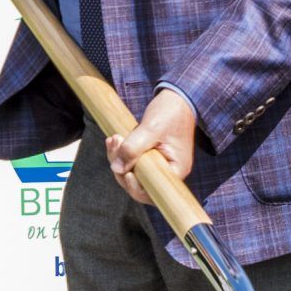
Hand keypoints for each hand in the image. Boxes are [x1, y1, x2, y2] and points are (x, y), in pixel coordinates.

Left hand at [106, 87, 197, 204]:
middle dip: (122, 168)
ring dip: (119, 158)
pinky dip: (122, 153)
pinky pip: (133, 162)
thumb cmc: (170, 112)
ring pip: (133, 173)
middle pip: (139, 184)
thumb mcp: (150, 129)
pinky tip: (115, 140)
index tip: (126, 172)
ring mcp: (160, 165)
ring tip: (114, 139)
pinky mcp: (151, 157)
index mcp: (176, 170)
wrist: (177, 98)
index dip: (135, 186)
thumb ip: (133, 148)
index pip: (153, 192)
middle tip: (114, 142)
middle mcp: (169, 172)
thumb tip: (116, 168)